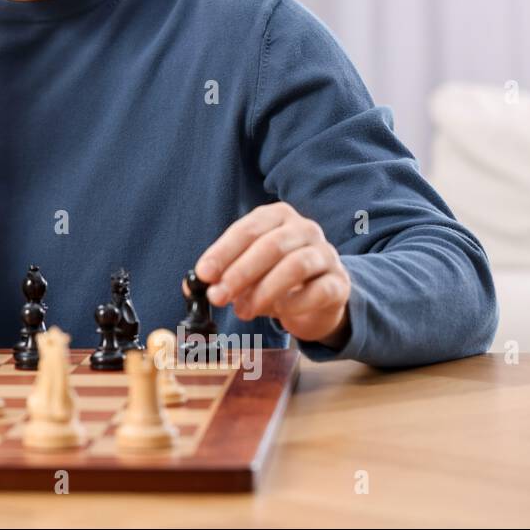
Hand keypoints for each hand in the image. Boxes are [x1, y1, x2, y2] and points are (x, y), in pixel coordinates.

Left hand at [189, 202, 351, 347]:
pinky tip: (277, 313)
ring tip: (243, 311)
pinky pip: (318, 291)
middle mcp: (305, 229)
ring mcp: (326, 254)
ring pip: (296, 266)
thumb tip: (190, 284)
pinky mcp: (340, 282)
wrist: (318, 298)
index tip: (204, 274)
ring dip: (264, 291)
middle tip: (219, 296)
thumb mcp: (245, 271)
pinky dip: (293, 303)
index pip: (248, 229)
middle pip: (271, 246)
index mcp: (277, 217)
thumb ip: (219, 275)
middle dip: (240, 273)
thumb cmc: (275, 277)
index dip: (223, 251)